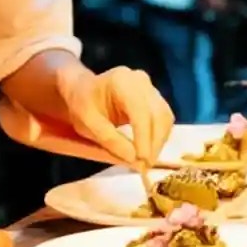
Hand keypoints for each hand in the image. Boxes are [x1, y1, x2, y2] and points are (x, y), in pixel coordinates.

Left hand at [58, 66, 174, 167]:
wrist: (83, 90)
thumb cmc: (82, 105)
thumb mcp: (87, 124)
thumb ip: (110, 140)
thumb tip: (134, 159)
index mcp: (121, 81)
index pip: (140, 110)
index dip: (144, 136)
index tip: (143, 160)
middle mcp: (140, 81)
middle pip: (158, 113)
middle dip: (154, 142)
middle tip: (146, 166)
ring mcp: (150, 87)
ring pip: (165, 116)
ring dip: (159, 141)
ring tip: (147, 161)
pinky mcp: (155, 97)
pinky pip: (164, 118)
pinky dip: (159, 136)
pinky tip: (150, 149)